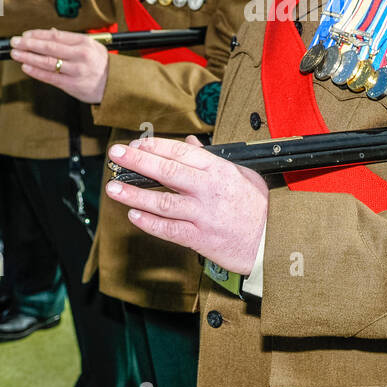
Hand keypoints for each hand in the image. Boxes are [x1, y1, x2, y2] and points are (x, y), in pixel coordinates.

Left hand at [9, 28, 110, 103]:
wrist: (115, 84)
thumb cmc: (101, 64)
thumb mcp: (90, 46)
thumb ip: (69, 40)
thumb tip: (49, 32)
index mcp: (84, 42)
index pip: (56, 35)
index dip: (38, 34)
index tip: (25, 34)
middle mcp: (80, 55)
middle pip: (49, 47)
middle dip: (29, 44)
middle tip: (15, 42)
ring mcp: (76, 70)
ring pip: (47, 62)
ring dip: (29, 57)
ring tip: (16, 54)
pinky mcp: (72, 85)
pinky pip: (50, 77)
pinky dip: (36, 72)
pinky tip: (26, 67)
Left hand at [105, 136, 268, 273]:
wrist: (272, 243)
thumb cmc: (259, 208)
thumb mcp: (243, 174)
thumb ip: (214, 158)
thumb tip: (190, 144)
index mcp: (220, 171)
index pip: (181, 153)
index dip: (155, 147)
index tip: (136, 144)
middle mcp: (209, 191)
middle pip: (166, 172)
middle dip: (137, 162)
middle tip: (116, 155)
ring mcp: (203, 216)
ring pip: (162, 202)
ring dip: (134, 194)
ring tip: (113, 187)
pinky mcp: (200, 239)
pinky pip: (169, 230)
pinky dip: (149, 223)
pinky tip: (133, 215)